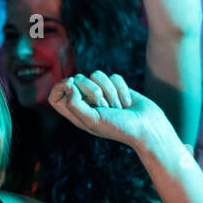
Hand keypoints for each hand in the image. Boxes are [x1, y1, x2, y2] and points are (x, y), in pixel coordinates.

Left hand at [50, 72, 171, 148]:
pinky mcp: (116, 87)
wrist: (146, 127)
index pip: (56, 95)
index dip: (60, 86)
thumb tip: (68, 85)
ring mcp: (101, 93)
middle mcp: (86, 102)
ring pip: (97, 75)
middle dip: (93, 89)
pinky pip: (113, 76)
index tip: (70, 84)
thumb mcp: (93, 120)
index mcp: (75, 113)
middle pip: (77, 79)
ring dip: (110, 90)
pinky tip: (126, 102)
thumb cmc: (118, 127)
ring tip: (117, 106)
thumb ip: (75, 104)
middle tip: (104, 106)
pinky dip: (121, 88)